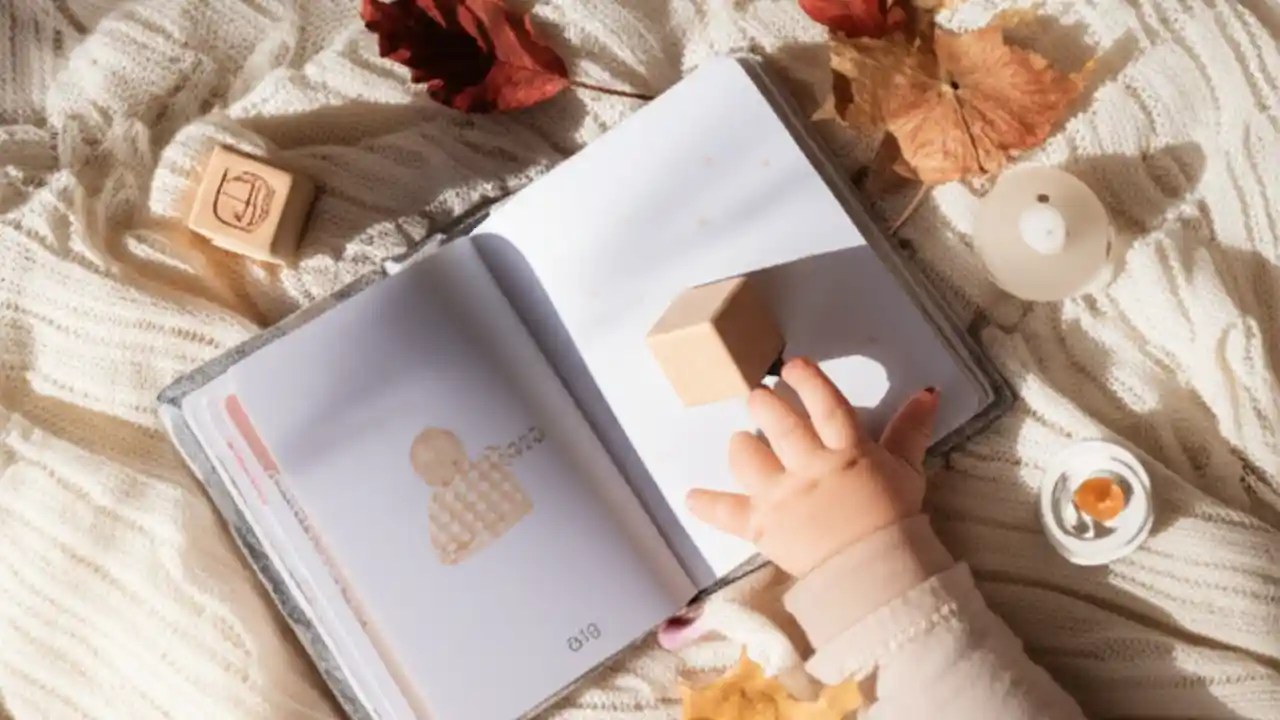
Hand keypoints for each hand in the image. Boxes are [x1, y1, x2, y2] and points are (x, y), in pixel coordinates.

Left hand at [686, 357, 939, 577]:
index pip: (825, 405)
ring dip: (740, 446)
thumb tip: (927, 392)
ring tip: (740, 441)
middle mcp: (809, 468)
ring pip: (749, 459)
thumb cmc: (894, 521)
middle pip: (780, 426)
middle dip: (764, 405)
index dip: (808, 381)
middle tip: (757, 397)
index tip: (793, 366)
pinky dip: (707, 504)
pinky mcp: (762, 527)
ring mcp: (782, 497)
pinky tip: (690, 497)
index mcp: (847, 451)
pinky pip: (727, 512)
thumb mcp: (908, 471)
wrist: (878, 575)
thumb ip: (910, 430)